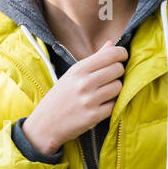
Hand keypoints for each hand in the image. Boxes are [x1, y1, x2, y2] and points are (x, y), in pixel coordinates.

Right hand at [21, 40, 126, 154]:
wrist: (45, 124)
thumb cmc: (60, 97)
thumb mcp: (72, 74)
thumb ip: (94, 59)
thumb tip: (111, 44)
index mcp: (78, 69)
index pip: (110, 55)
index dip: (121, 54)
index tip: (122, 57)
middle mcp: (84, 83)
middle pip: (117, 69)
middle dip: (118, 72)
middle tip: (111, 77)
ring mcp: (89, 100)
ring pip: (118, 87)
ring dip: (115, 89)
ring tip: (105, 92)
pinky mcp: (93, 116)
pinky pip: (114, 105)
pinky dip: (110, 104)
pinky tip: (101, 104)